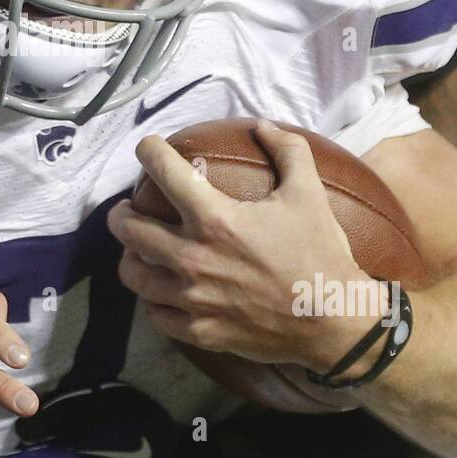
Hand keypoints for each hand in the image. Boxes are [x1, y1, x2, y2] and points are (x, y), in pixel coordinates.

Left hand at [107, 120, 372, 371]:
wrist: (336, 321)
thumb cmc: (321, 253)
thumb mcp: (309, 192)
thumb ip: (287, 150)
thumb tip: (262, 126)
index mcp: (215, 219)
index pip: (164, 172)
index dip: (149, 152)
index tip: (146, 148)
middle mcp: (194, 258)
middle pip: (130, 229)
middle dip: (120, 213)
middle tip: (125, 208)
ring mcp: (193, 299)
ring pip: (134, 275)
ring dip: (130, 257)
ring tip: (136, 250)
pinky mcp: (200, 331)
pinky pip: (157, 315)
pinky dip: (153, 300)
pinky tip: (159, 292)